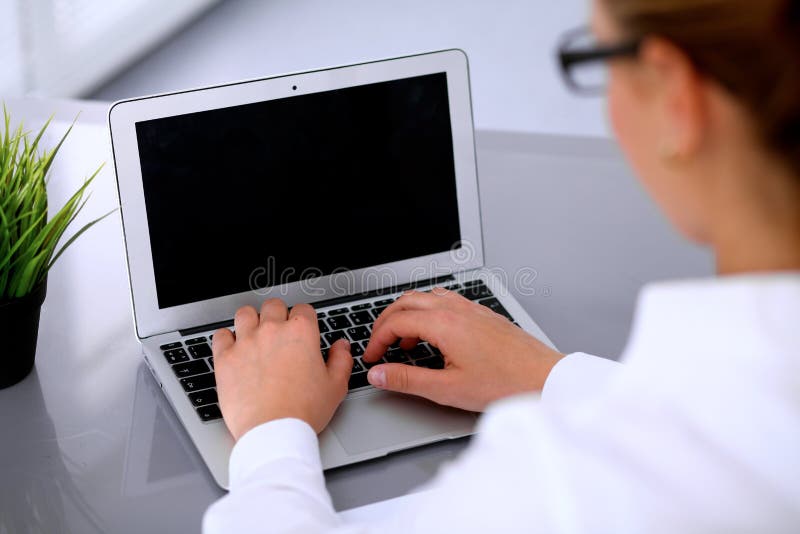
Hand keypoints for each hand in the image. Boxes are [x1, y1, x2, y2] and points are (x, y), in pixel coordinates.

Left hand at [212, 299, 352, 440]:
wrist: (273, 432)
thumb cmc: (303, 411)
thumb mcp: (336, 386)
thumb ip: (341, 360)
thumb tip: (341, 346)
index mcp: (301, 333)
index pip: (303, 309)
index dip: (304, 319)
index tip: (302, 329)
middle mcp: (272, 331)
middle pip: (273, 306)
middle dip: (277, 315)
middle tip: (278, 331)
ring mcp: (246, 342)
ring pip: (245, 314)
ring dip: (251, 320)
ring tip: (254, 334)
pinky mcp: (225, 359)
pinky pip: (220, 335)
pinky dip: (226, 338)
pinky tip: (233, 347)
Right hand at [362, 288, 563, 411]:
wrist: (544, 378)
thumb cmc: (505, 384)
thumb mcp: (448, 389)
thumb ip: (407, 380)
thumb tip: (378, 375)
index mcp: (444, 324)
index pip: (396, 322)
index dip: (376, 340)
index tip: (373, 359)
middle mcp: (456, 309)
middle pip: (406, 302)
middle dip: (386, 322)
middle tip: (379, 345)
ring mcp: (471, 308)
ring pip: (426, 297)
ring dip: (408, 314)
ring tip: (404, 342)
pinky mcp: (483, 313)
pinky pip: (446, 300)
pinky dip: (429, 312)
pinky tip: (434, 334)